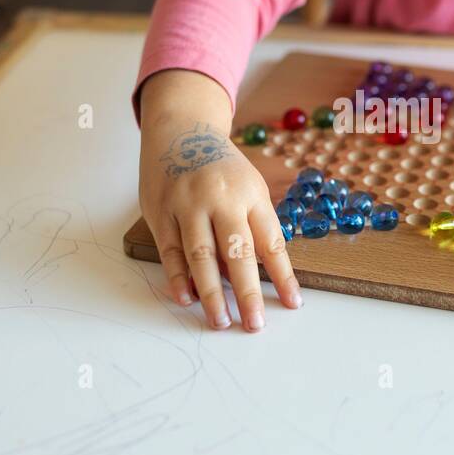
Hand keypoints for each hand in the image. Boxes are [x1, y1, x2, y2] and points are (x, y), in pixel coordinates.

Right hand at [138, 71, 300, 331]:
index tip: (293, 304)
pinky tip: (186, 299)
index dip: (284, 275)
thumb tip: (255, 277)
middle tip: (254, 324)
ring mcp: (187, 204)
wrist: (180, 129)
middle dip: (247, 292)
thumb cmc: (222, 168)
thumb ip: (253, 228)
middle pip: (237, 252)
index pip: (271, 241)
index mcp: (250, 194)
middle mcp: (220, 198)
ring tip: (220, 321)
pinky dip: (178, 277)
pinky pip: (169, 250)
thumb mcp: (249, 187)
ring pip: (200, 255)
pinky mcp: (160, 210)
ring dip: (211, 293)